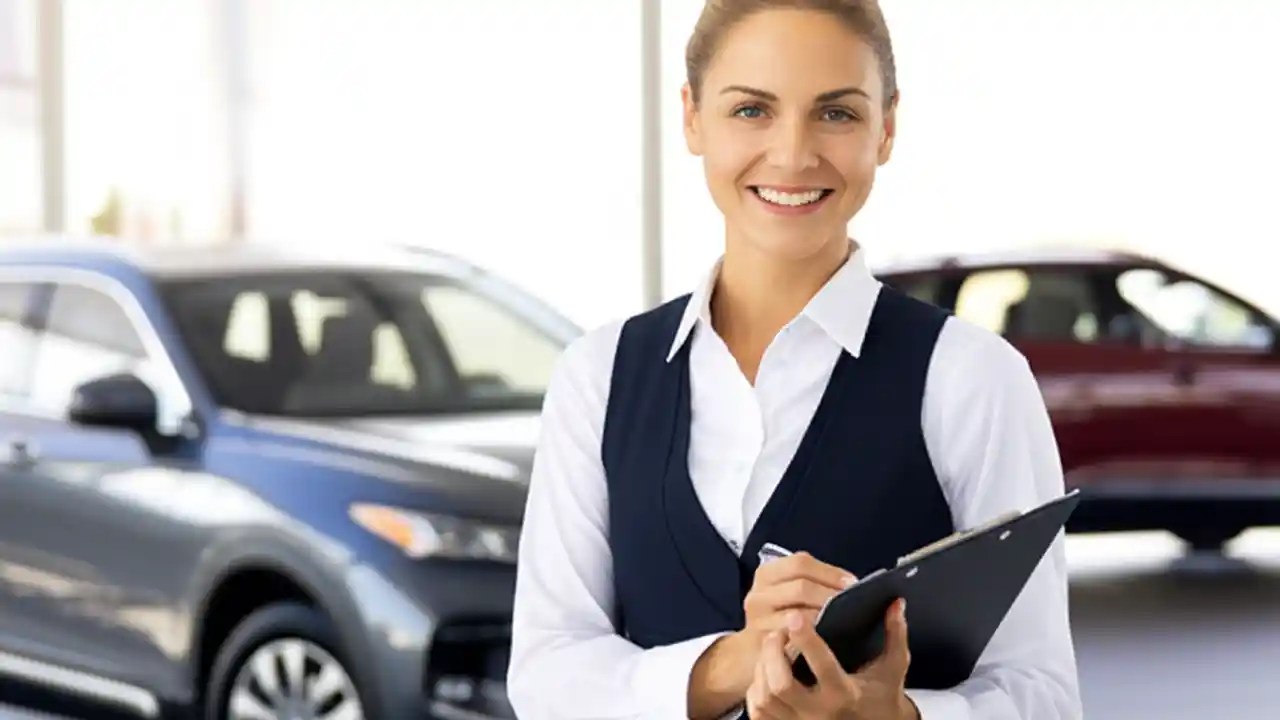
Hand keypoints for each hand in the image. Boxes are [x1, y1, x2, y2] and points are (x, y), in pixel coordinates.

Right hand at [743, 551, 856, 642]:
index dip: (829, 572)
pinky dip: (813, 637)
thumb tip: (851, 584)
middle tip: (851, 605)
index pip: (800, 563)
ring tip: (841, 621)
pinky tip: (826, 639)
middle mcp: (758, 595)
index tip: (851, 584)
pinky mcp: (764, 646)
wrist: (756, 649)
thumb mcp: (788, 591)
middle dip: (829, 595)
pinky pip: (795, 639)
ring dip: (824, 617)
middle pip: (800, 587)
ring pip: (798, 614)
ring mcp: (758, 621)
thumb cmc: (782, 615)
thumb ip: (813, 581)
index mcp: (766, 573)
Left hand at [745, 600, 918, 719]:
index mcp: (845, 694)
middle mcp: (819, 713)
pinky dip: (757, 687)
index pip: (822, 666)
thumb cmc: (881, 698)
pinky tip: (768, 672)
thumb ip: (894, 634)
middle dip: (773, 652)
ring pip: (765, 696)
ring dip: (763, 666)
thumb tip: (895, 602)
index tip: (796, 616)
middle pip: (780, 684)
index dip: (807, 641)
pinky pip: (757, 710)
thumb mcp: (892, 668)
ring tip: (773, 649)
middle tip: (779, 633)